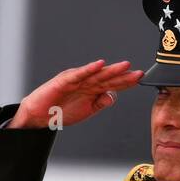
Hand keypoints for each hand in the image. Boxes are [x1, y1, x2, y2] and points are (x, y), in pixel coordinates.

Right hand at [11, 59, 142, 129]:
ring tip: (125, 66)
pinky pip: (79, 74)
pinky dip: (89, 69)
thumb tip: (113, 97)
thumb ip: (100, 103)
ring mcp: (76, 79)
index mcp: (92, 89)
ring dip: (111, 70)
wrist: (39, 115)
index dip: (126, 82)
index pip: (112, 85)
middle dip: (123, 75)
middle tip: (139, 73)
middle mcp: (86, 82)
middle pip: (108, 78)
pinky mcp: (65, 79)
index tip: (140, 80)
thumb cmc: (61, 111)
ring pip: (96, 74)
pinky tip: (100, 65)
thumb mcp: (86, 111)